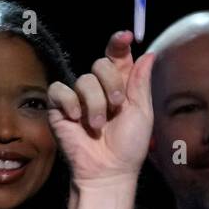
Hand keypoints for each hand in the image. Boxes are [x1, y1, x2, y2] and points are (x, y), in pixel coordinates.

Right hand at [47, 30, 153, 187]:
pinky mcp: (60, 107)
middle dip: (110, 85)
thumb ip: (141, 83)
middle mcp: (98, 87)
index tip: (125, 37)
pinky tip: (77, 120)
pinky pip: (59, 90)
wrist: (109, 171)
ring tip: (98, 127)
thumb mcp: (141, 114)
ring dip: (94, 105)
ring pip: (83, 80)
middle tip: (116, 107)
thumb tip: (149, 53)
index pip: (117, 56)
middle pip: (100, 64)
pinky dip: (70, 104)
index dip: (118, 43)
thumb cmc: (128, 147)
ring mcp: (78, 97)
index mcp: (120, 85)